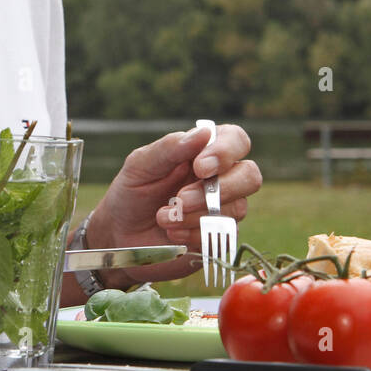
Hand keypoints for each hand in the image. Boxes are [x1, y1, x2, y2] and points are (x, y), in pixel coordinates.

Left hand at [86, 124, 260, 286]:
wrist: (120, 236)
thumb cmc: (132, 193)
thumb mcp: (141, 165)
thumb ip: (170, 148)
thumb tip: (203, 133)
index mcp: (205, 152)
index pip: (236, 140)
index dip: (225, 152)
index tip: (199, 167)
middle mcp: (222, 179)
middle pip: (250, 176)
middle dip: (218, 189)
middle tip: (181, 199)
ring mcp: (224, 210)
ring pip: (237, 209)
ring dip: (196, 215)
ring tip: (163, 219)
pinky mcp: (219, 237)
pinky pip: (223, 236)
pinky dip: (194, 235)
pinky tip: (172, 235)